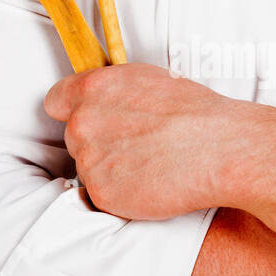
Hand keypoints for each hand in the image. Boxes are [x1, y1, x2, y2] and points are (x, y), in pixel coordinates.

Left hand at [43, 63, 251, 219]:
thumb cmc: (195, 113)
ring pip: (88, 168)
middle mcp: (83, 122)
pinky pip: (102, 196)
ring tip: (149, 165)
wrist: (219, 149)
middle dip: (98, 144)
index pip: (55, 101)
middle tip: (136, 147)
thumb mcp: (147, 80)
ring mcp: (89, 159)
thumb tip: (103, 100)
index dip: (74, 112)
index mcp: (92, 89)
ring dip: (111, 170)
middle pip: (74, 138)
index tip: (92, 121)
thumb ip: (113, 90)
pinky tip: (150, 183)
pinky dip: (121, 195)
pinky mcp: (100, 193)